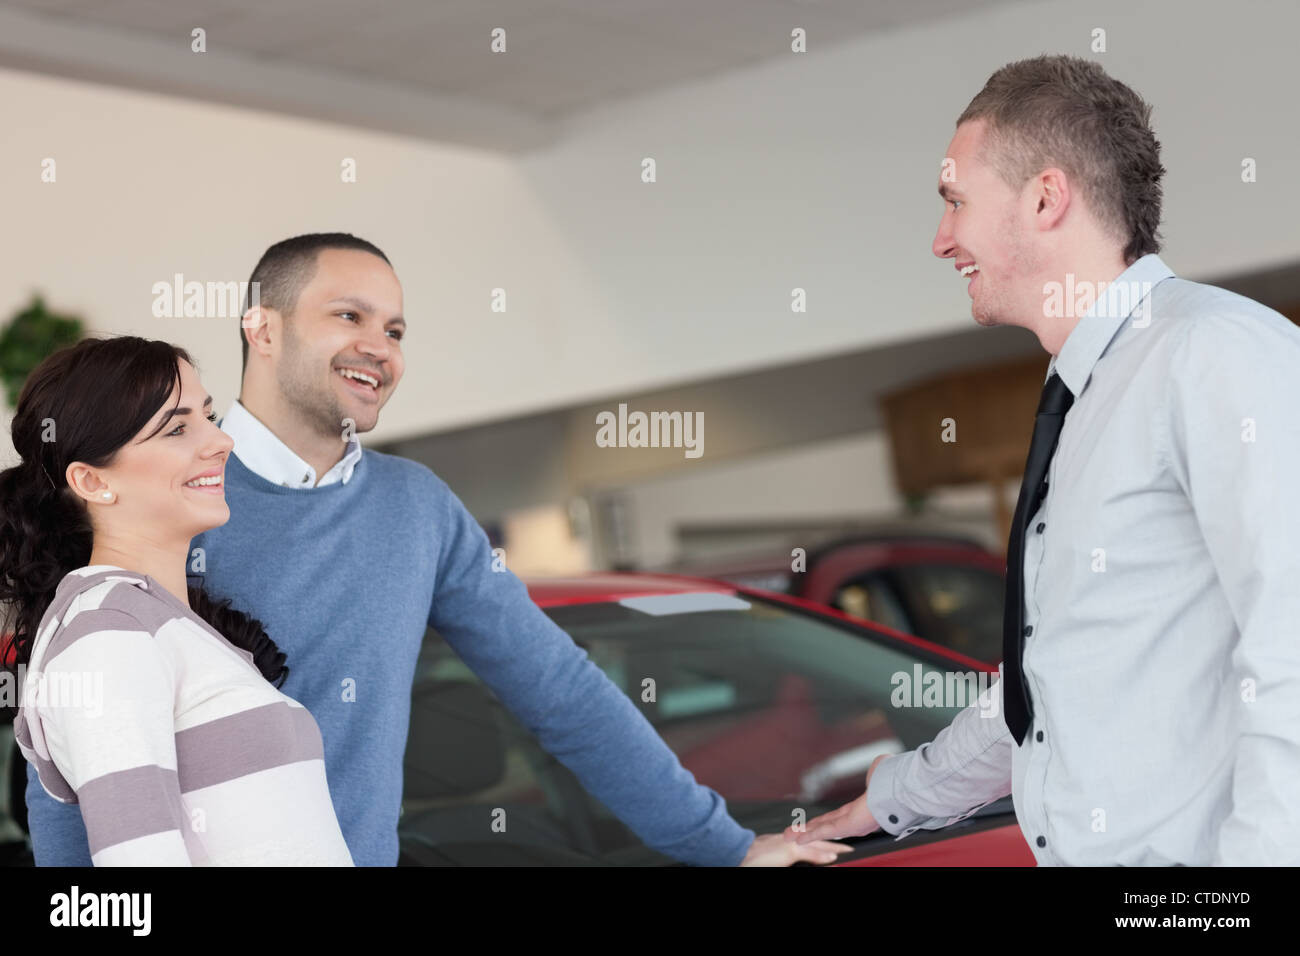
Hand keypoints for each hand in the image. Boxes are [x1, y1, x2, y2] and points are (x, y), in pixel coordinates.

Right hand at [739, 832, 853, 865]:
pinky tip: (831, 857)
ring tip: (845, 849)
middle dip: (831, 842)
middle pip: (816, 840)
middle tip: (847, 844)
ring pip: (815, 845)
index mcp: (786, 842)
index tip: (834, 844)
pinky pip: (808, 853)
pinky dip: (820, 855)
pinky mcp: (788, 851)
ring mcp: (790, 844)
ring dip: (831, 846)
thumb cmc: (751, 856)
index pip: (809, 841)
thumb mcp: (773, 854)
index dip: (822, 842)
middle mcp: (790, 840)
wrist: (739, 853)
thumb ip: (786, 852)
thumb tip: (792, 855)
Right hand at [784, 753, 889, 845]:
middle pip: (824, 825)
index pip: (835, 817)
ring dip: (804, 833)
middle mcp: (853, 818)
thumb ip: (876, 770)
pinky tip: (799, 837)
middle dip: (808, 830)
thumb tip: (880, 763)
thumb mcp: (881, 772)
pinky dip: (811, 834)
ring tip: (789, 836)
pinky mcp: (849, 826)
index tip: (810, 824)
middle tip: (793, 834)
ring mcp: (851, 824)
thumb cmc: (894, 783)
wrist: (899, 791)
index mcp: (859, 808)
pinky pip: (825, 830)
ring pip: (822, 829)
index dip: (821, 821)